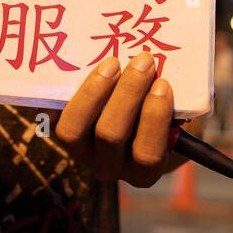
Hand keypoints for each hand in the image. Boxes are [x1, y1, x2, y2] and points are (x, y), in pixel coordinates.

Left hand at [55, 51, 173, 187]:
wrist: (135, 123)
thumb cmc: (163, 119)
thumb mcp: (176, 119)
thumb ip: (176, 106)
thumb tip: (171, 71)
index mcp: (144, 171)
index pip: (147, 154)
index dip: (154, 118)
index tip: (163, 84)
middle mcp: (109, 167)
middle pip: (110, 135)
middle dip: (128, 93)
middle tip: (143, 60)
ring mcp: (81, 153)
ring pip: (75, 129)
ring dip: (95, 91)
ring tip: (114, 63)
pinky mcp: (61, 133)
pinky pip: (56, 114)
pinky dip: (70, 90)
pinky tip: (89, 65)